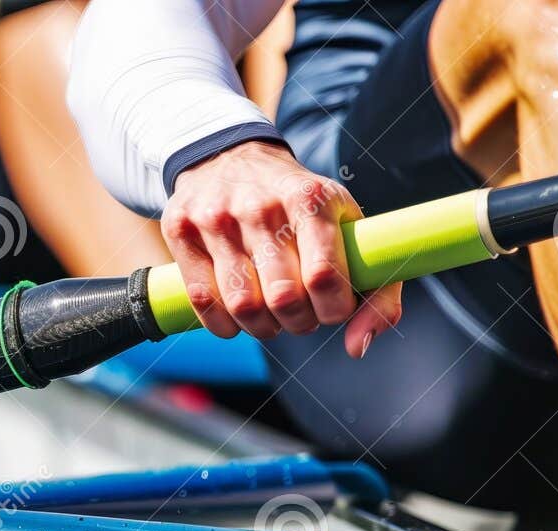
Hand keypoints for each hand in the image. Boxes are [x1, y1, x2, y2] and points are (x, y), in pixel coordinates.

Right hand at [160, 141, 399, 357]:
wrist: (229, 156)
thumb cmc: (300, 206)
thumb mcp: (346, 225)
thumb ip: (375, 288)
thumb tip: (357, 347)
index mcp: (311, 199)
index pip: (324, 277)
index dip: (332, 310)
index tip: (331, 309)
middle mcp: (261, 205)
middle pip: (283, 298)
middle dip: (298, 323)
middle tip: (300, 315)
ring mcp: (216, 216)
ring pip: (242, 305)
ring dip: (262, 328)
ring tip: (269, 317)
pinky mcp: (181, 229)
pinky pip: (202, 300)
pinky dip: (222, 325)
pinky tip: (235, 318)